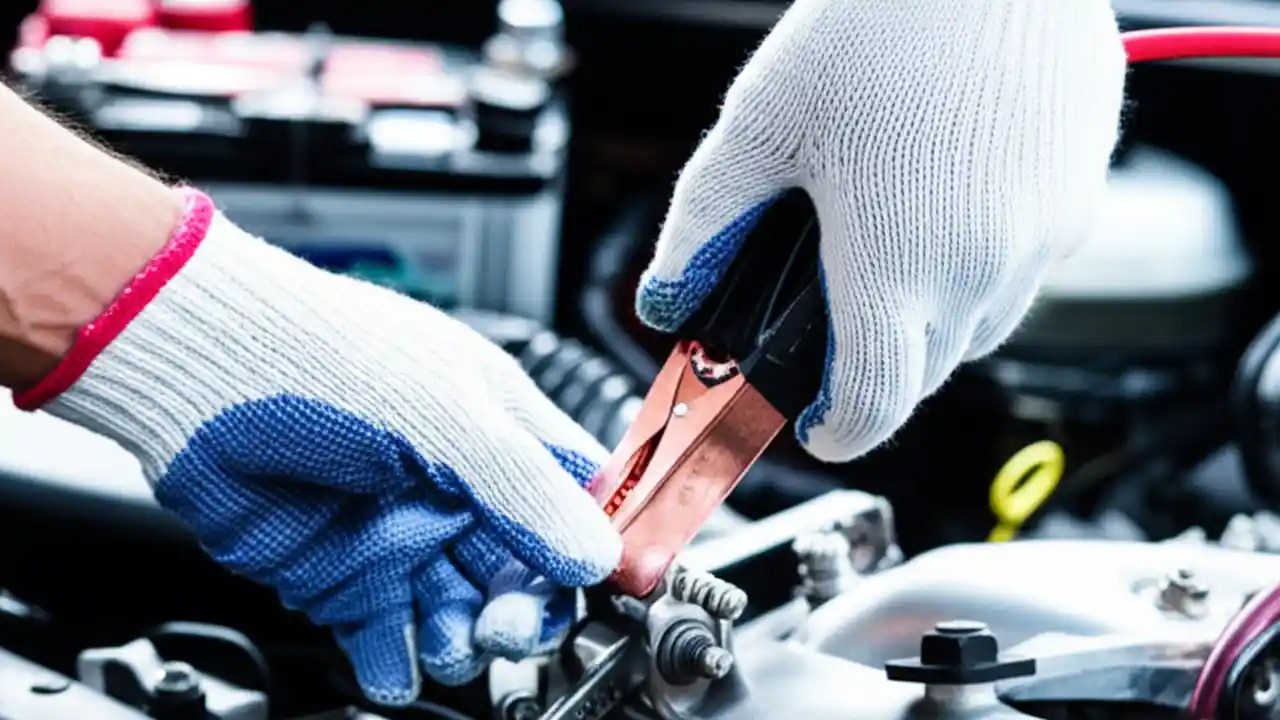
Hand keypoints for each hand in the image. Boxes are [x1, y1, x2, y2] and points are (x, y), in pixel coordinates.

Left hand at [16, 189, 621, 704]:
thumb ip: (529, 490)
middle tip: (503, 622)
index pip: (580, 498)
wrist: (200, 373)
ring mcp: (402, 533)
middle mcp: (458, 488)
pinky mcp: (343, 575)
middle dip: (526, 608)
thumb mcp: (448, 417)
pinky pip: (388, 635)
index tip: (616, 591)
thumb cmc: (322, 357)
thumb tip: (598, 554)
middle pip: (527, 572)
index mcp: (499, 432)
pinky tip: (392, 662)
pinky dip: (395, 662)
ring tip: (442, 639)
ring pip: (462, 613)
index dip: (602, 546)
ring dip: (462, 640)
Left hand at [637, 0, 1126, 461]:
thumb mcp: (757, 127)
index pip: (872, 408)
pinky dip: (979, 267)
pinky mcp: (1079, 198)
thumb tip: (664, 302)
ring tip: (883, 254)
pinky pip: (1024, 269)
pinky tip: (941, 204)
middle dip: (872, 373)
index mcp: (896, 268)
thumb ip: (703, 228)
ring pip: (981, 328)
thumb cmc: (877, 25)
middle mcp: (985, 269)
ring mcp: (1045, 237)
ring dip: (928, 322)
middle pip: (923, 375)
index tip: (809, 425)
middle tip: (828, 325)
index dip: (833, 431)